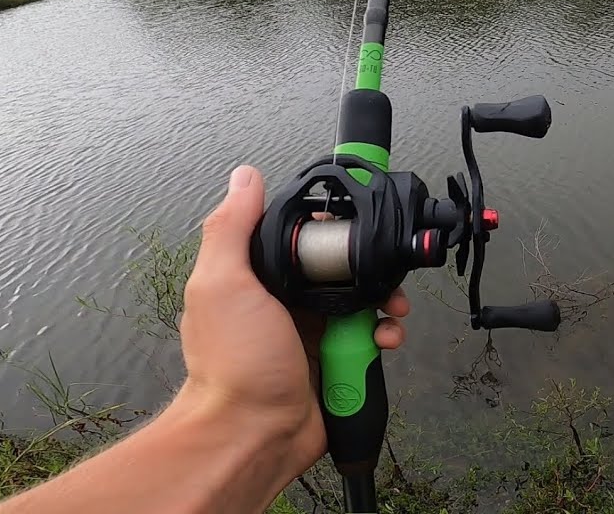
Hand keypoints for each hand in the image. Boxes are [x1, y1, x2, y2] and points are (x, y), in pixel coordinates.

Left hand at [174, 165, 409, 477]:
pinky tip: (383, 341)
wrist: (252, 435)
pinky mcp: (338, 364)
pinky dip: (384, 337)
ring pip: (364, 303)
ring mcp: (315, 335)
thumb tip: (244, 177)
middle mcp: (288, 304)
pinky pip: (372, 340)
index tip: (356, 227)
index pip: (305, 240)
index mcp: (260, 280)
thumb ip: (232, 228)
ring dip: (384, 304)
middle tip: (383, 276)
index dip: (333, 232)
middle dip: (370, 270)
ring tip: (390, 313)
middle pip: (343, 270)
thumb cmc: (232, 365)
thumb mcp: (223, 284)